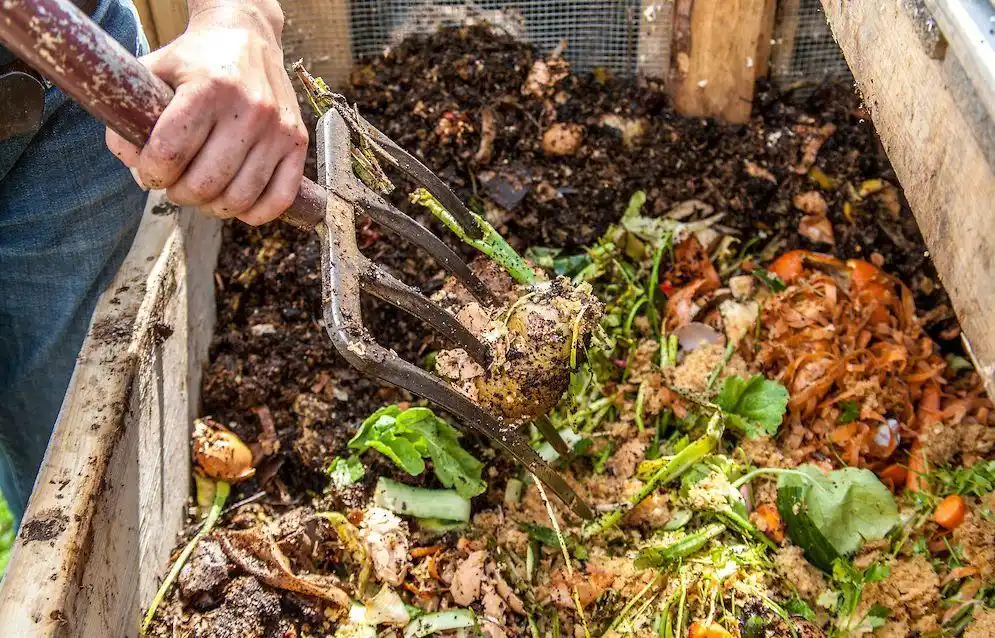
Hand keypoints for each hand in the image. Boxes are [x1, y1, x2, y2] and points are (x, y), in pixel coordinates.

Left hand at [106, 0, 307, 224]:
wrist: (248, 37)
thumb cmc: (196, 61)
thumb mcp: (153, 73)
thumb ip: (131, 119)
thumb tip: (134, 168)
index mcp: (209, 88)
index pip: (169, 154)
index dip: (151, 173)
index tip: (150, 172)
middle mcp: (249, 108)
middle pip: (205, 183)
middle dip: (180, 194)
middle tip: (175, 185)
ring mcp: (278, 128)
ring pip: (239, 197)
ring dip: (212, 207)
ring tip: (203, 194)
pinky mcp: (297, 142)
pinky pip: (279, 197)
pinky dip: (255, 213)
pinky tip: (237, 204)